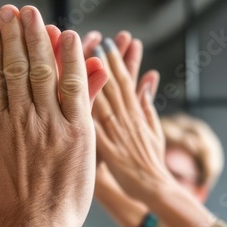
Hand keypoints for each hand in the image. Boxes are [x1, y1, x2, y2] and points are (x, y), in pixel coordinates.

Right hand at [0, 5, 107, 226]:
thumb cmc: (5, 206)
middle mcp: (22, 118)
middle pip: (17, 65)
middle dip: (16, 34)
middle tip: (16, 10)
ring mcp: (51, 124)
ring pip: (44, 70)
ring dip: (40, 38)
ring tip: (38, 15)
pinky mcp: (78, 133)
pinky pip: (76, 89)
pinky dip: (73, 62)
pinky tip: (71, 39)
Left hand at [90, 33, 168, 203]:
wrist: (153, 188)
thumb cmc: (151, 162)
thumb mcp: (153, 128)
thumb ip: (147, 103)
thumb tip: (149, 79)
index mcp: (133, 112)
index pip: (122, 80)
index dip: (115, 59)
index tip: (105, 40)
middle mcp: (123, 119)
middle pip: (110, 84)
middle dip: (102, 59)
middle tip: (92, 38)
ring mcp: (114, 133)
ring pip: (101, 99)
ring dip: (92, 78)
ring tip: (85, 58)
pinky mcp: (106, 148)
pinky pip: (93, 126)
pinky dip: (85, 109)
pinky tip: (73, 96)